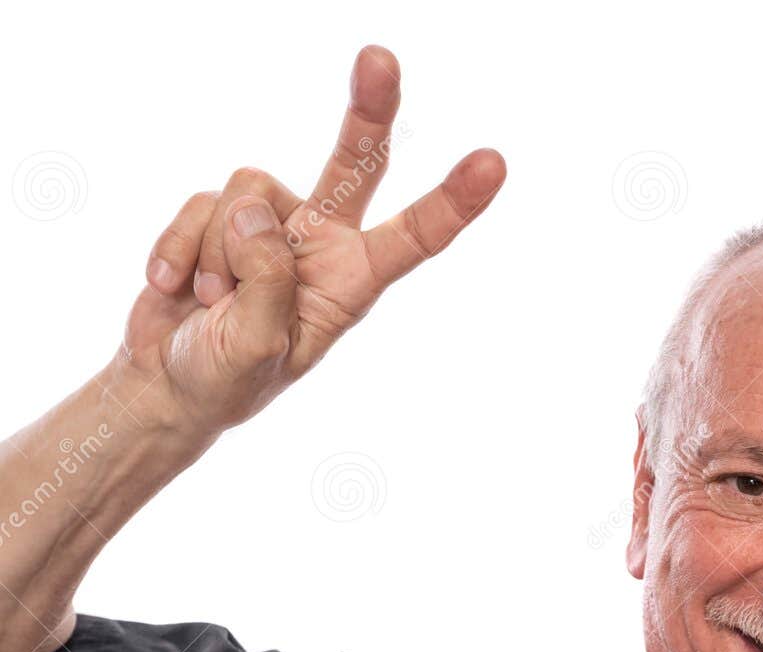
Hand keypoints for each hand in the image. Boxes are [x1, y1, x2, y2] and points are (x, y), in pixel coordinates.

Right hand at [111, 45, 504, 440]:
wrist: (168, 382)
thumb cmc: (228, 379)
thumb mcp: (258, 348)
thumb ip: (265, 282)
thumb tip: (253, 212)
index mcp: (353, 282)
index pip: (415, 237)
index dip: (453, 201)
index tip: (493, 162)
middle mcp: (320, 242)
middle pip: (354, 165)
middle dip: (367, 111)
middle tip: (380, 57)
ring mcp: (268, 223)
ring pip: (247, 191)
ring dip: (217, 256)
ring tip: (211, 304)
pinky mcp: (217, 213)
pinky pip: (199, 206)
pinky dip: (178, 250)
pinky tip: (173, 289)